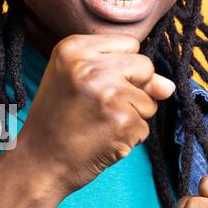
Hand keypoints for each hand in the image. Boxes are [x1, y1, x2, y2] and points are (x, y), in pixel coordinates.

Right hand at [14, 32, 175, 198]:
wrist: (39, 163)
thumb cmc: (56, 122)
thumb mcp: (75, 81)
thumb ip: (122, 72)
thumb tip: (167, 86)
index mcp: (74, 49)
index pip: (130, 44)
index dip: (122, 68)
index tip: (97, 85)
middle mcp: (90, 67)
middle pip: (145, 66)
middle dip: (134, 89)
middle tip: (100, 107)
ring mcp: (108, 94)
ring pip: (150, 99)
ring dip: (133, 116)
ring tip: (100, 124)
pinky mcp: (122, 122)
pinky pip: (145, 126)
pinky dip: (129, 137)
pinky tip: (103, 139)